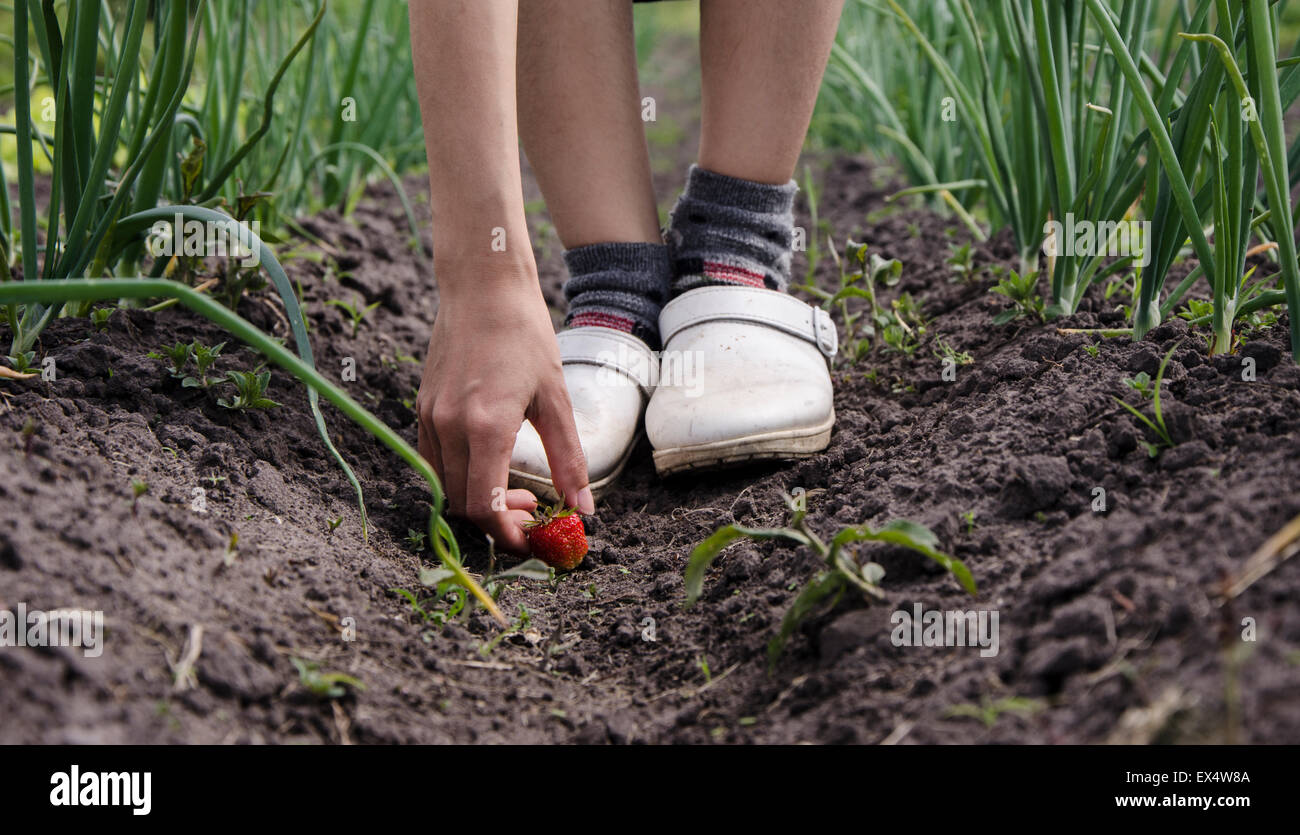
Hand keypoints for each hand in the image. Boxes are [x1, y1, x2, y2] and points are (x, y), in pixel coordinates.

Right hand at [416, 262, 593, 552]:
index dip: (508, 535)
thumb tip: (583, 508)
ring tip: (516, 486)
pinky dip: (461, 477)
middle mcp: (449, 428)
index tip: (532, 540)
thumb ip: (569, 459)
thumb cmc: (525, 336)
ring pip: (444, 488)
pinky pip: (435, 462)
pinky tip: (491, 461)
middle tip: (533, 508)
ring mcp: (430, 418)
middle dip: (498, 520)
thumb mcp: (556, 399)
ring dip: (479, 500)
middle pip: (463, 506)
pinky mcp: (422, 409)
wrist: (482, 288)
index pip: (486, 508)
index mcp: (485, 427)